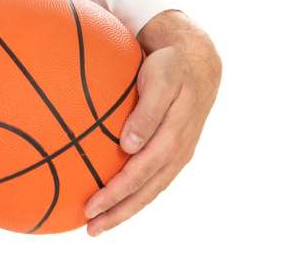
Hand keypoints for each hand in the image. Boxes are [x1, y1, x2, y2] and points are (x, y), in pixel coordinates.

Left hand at [83, 11, 220, 236]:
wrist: (198, 60)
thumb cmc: (171, 66)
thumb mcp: (161, 79)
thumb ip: (148, 111)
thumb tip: (128, 146)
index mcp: (174, 135)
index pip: (143, 171)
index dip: (118, 192)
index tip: (91, 205)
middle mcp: (179, 150)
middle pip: (148, 189)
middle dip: (119, 211)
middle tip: (90, 228)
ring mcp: (179, 153)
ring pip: (152, 189)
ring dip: (126, 209)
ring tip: (99, 224)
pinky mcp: (176, 152)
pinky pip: (154, 179)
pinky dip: (136, 194)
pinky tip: (116, 198)